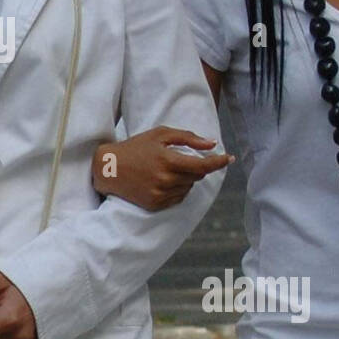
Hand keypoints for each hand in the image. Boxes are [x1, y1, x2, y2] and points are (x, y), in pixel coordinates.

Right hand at [93, 127, 233, 210]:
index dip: (219, 162)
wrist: (109, 168)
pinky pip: (178, 197)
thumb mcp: (160, 134)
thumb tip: (212, 144)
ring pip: (189, 187)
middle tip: (179, 158)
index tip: (229, 158)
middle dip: (196, 166)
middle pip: (197, 176)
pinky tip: (162, 180)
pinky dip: (177, 188)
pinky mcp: (155, 204)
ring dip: (185, 178)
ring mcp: (160, 194)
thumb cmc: (136, 147)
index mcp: (168, 161)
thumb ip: (188, 138)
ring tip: (166, 169)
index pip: (203, 166)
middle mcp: (166, 180)